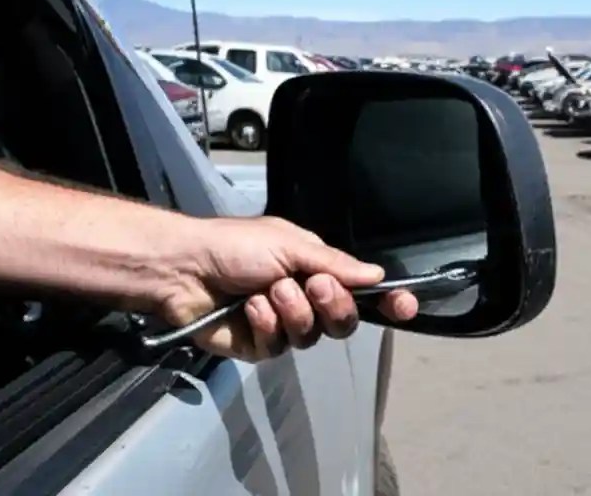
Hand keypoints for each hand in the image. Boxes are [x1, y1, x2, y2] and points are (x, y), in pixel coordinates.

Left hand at [156, 216, 418, 360]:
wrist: (184, 267)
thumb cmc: (234, 245)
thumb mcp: (290, 243)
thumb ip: (335, 263)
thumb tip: (376, 275)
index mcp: (316, 272)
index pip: (361, 294)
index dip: (387, 302)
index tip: (406, 305)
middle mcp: (304, 302)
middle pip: (343, 322)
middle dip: (332, 304)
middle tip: (312, 283)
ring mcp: (280, 327)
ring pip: (311, 337)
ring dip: (291, 310)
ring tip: (267, 290)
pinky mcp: (256, 348)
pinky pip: (277, 348)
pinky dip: (264, 324)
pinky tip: (247, 309)